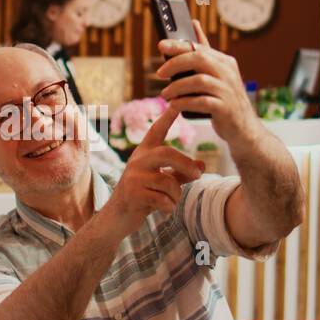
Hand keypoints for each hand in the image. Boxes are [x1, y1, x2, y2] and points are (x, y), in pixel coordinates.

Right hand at [102, 105, 205, 234]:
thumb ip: (180, 172)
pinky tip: (161, 210)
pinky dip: (168, 208)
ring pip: (169, 182)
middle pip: (167, 153)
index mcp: (144, 153)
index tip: (176, 102)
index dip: (167, 117)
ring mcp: (133, 177)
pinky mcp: (133, 194)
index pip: (156, 131)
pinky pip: (163, 199)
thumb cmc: (142, 196)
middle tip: (198, 175)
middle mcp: (137, 161)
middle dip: (185, 165)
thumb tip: (202, 166)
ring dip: (176, 196)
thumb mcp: (162, 181)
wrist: (117, 217)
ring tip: (170, 202)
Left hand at [156, 18, 260, 146]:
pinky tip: (174, 105)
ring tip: (165, 94)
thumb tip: (193, 23)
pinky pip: (202, 102)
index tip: (161, 46)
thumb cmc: (224, 98)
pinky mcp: (225, 108)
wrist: (243, 128)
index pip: (200, 48)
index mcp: (225, 62)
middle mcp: (228, 73)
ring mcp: (228, 90)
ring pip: (199, 81)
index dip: (179, 45)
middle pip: (199, 59)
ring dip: (177, 87)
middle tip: (159, 73)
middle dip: (175, 63)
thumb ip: (204, 52)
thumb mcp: (217, 73)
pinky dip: (185, 102)